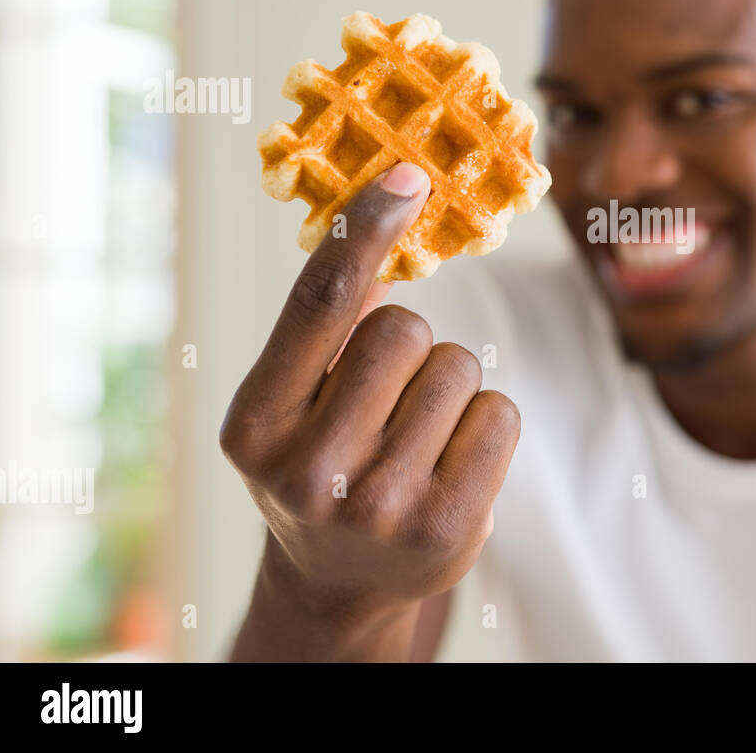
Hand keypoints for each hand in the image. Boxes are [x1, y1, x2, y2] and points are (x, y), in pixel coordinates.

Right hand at [220, 162, 519, 655]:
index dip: (364, 230)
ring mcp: (381, 506)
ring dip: (448, 387)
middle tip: (387, 400)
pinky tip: (450, 464)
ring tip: (414, 440)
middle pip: (404, 329)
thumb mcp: (293, 405)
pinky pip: (499, 413)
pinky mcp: (448, 526)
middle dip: (409, 347)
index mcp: (255, 425)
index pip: (317, 305)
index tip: (406, 174)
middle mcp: (309, 471)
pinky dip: (484, 425)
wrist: (340, 582)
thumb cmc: (321, 466)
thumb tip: (391, 205)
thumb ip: (326, 329)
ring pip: (459, 367)